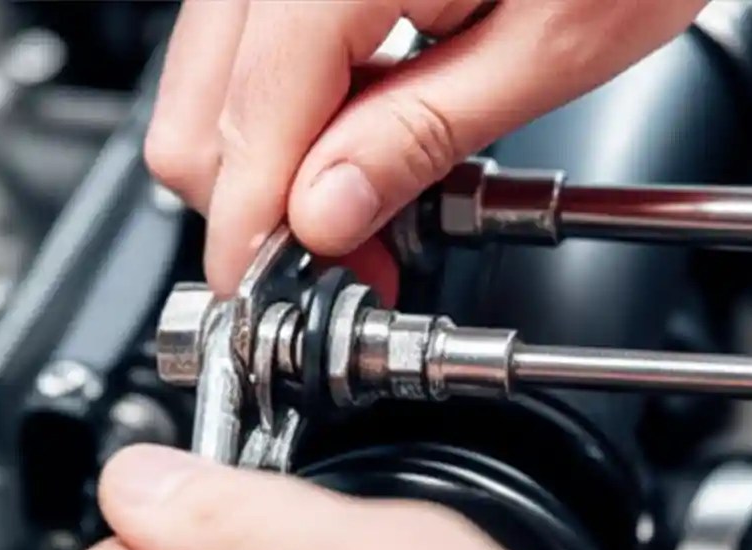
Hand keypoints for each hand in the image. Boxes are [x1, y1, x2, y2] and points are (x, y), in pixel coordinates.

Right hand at [144, 0, 706, 294]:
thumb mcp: (552, 46)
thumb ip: (419, 136)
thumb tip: (323, 216)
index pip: (249, 130)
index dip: (259, 239)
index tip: (286, 303)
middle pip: (198, 113)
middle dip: (257, 209)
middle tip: (345, 261)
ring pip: (206, 81)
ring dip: (265, 163)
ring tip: (358, 201)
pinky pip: (244, 43)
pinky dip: (282, 105)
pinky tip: (349, 133)